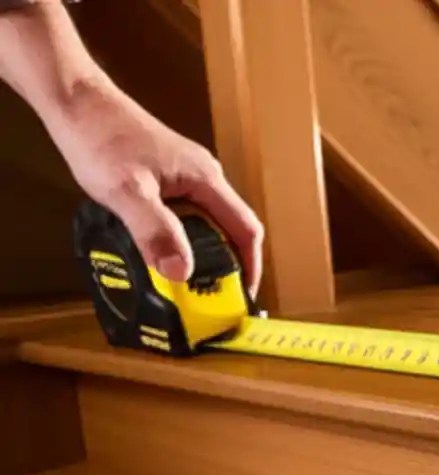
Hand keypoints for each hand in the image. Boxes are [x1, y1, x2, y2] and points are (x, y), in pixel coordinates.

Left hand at [46, 78, 263, 293]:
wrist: (75, 100)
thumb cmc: (100, 138)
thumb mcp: (126, 191)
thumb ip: (154, 231)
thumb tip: (182, 272)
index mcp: (206, 180)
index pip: (246, 228)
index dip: (251, 265)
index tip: (244, 296)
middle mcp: (204, 177)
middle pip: (230, 228)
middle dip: (226, 265)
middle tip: (209, 298)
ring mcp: (185, 175)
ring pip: (207, 222)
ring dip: (201, 253)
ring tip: (184, 282)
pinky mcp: (166, 175)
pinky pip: (186, 214)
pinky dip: (182, 238)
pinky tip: (160, 250)